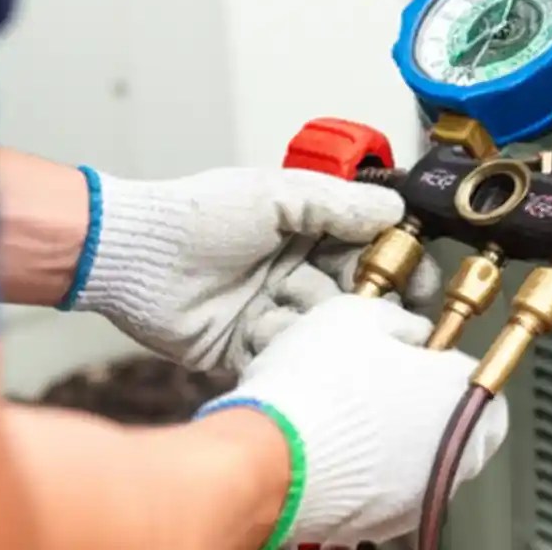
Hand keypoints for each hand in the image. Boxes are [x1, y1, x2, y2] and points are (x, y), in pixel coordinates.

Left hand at [69, 167, 440, 371]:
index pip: (372, 250)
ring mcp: (277, 310)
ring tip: (287, 302)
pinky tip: (258, 324)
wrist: (135, 258)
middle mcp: (298, 271)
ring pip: (326, 328)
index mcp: (310, 231)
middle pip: (357, 295)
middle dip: (362, 301)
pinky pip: (288, 355)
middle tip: (363, 302)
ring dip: (313, 319)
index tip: (416, 278)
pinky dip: (280, 343)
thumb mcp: (276, 196)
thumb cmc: (196, 216)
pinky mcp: (253, 348)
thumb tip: (394, 210)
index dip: (397, 264)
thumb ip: (338, 204)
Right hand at [198, 295, 508, 546]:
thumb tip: (412, 331)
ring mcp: (416, 495)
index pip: (485, 385)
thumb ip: (400, 321)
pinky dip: (370, 475)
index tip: (430, 361)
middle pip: (458, 429)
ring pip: (422, 464)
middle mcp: (448, 455)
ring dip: (398, 443)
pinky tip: (334, 449)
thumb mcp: (358, 316)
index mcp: (458, 398)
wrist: (265, 457)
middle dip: (430, 409)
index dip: (452, 369)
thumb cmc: (313, 387)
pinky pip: (387, 492)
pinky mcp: (380, 524)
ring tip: (352, 417)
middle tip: (391, 387)